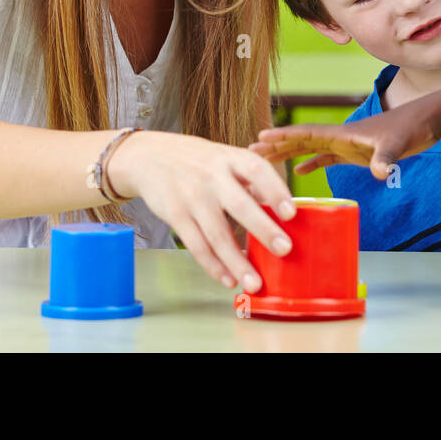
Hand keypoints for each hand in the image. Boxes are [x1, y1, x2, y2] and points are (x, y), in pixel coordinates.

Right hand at [109, 132, 296, 293]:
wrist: (149, 157)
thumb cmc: (198, 161)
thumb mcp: (225, 159)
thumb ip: (250, 181)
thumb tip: (279, 209)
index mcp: (230, 158)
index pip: (257, 171)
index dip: (275, 190)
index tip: (291, 213)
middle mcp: (212, 176)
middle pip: (240, 206)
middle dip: (263, 229)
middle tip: (285, 250)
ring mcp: (192, 197)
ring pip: (217, 234)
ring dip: (237, 261)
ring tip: (255, 283)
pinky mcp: (175, 215)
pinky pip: (197, 245)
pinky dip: (213, 266)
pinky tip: (228, 280)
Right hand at [249, 103, 438, 181]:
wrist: (427, 122)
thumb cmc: (412, 128)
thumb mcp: (398, 145)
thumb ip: (386, 158)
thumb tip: (380, 172)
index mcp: (343, 133)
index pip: (306, 134)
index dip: (282, 137)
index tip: (259, 139)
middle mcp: (340, 137)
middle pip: (300, 141)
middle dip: (276, 146)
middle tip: (249, 152)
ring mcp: (347, 144)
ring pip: (309, 150)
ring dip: (287, 154)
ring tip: (264, 161)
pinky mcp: (356, 153)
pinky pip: (327, 159)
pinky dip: (311, 164)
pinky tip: (298, 173)